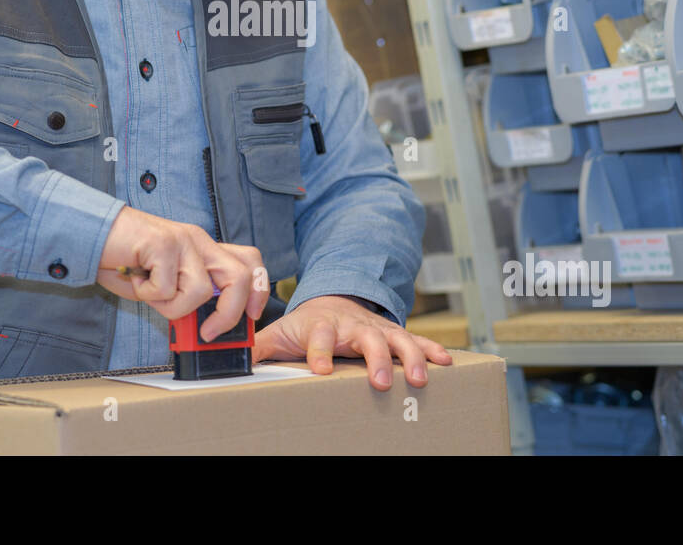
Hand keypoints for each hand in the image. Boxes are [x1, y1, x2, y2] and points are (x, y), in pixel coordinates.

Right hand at [96, 205, 269, 339]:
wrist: (91, 233)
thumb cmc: (123, 260)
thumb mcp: (164, 284)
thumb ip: (186, 297)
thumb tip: (205, 326)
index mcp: (203, 248)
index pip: (249, 262)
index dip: (258, 292)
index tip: (249, 318)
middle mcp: (198, 240)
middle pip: (240, 276)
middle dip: (229, 313)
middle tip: (207, 332)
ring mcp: (182, 240)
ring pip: (200, 290)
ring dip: (172, 306)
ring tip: (150, 293)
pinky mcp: (163, 243)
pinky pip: (167, 288)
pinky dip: (148, 295)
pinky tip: (136, 280)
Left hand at [253, 294, 451, 389]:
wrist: (333, 299)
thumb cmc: (306, 324)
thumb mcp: (282, 332)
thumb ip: (261, 347)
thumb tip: (235, 359)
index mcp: (321, 325)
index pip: (320, 336)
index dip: (320, 351)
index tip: (322, 369)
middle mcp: (352, 324)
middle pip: (366, 338)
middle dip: (376, 359)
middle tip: (382, 382)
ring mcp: (376, 327)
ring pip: (397, 338)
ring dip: (411, 357)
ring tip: (421, 379)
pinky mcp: (394, 332)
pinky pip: (417, 339)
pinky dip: (432, 350)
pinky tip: (447, 364)